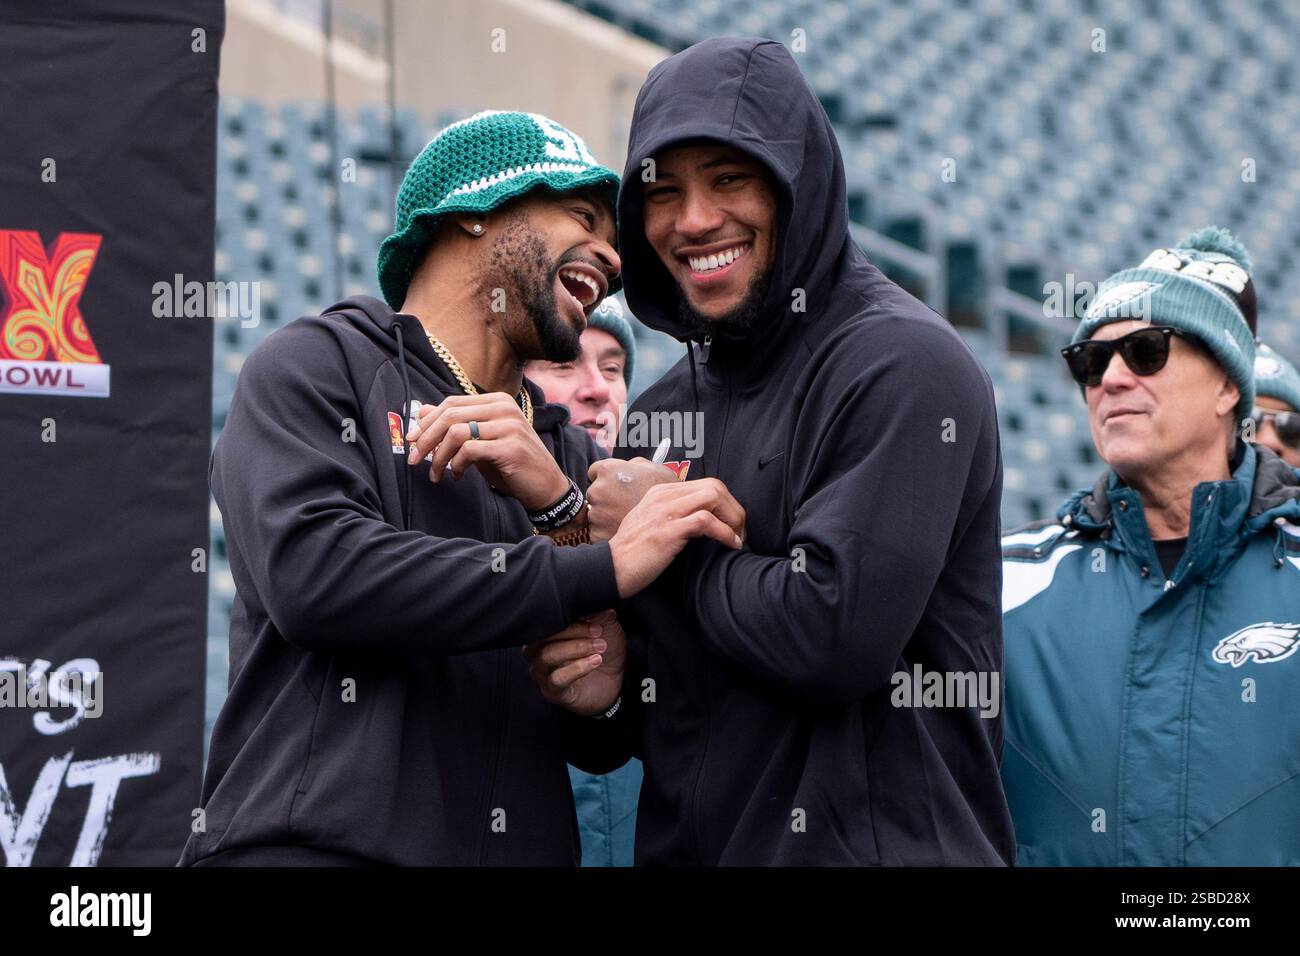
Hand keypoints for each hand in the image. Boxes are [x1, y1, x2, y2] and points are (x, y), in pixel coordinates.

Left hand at [405, 393, 568, 511]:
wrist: (545, 486)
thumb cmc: (511, 463)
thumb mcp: (480, 440)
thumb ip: (456, 424)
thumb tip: (422, 410)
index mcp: (497, 401)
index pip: (451, 403)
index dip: (426, 421)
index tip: (411, 440)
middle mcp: (504, 408)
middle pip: (450, 415)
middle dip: (425, 439)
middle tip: (413, 459)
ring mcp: (509, 426)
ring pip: (456, 432)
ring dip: (438, 456)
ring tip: (436, 473)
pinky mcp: (510, 447)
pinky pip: (469, 450)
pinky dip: (456, 465)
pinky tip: (457, 475)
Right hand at [523, 610, 624, 715]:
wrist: (614, 679)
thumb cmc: (602, 649)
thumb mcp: (605, 624)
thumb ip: (598, 610)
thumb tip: (593, 597)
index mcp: (544, 631)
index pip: (546, 618)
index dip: (569, 614)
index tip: (593, 616)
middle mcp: (535, 650)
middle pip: (542, 636)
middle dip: (573, 631)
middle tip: (598, 632)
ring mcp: (541, 672)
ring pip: (546, 656)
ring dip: (576, 648)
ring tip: (599, 647)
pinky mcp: (552, 691)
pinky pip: (557, 679)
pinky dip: (577, 668)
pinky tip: (595, 661)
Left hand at [586, 457, 678, 541]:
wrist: (668, 531)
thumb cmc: (666, 497)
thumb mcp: (656, 470)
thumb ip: (638, 464)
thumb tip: (632, 464)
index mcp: (609, 470)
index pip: (595, 471)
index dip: (607, 478)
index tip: (616, 486)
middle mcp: (598, 489)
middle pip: (596, 492)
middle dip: (607, 498)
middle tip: (624, 504)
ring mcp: (596, 513)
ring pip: (596, 514)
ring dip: (606, 517)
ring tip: (626, 520)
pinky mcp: (596, 534)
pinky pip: (597, 533)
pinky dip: (607, 535)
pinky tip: (622, 533)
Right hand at [608, 478, 745, 598]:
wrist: (610, 569)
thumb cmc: (632, 552)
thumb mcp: (651, 524)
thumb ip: (671, 515)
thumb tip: (701, 520)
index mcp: (661, 493)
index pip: (705, 485)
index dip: (726, 503)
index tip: (732, 524)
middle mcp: (664, 496)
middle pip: (714, 487)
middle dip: (734, 508)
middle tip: (740, 531)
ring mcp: (666, 511)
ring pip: (713, 497)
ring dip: (733, 518)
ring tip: (737, 537)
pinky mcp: (668, 530)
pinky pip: (706, 521)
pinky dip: (724, 532)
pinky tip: (729, 544)